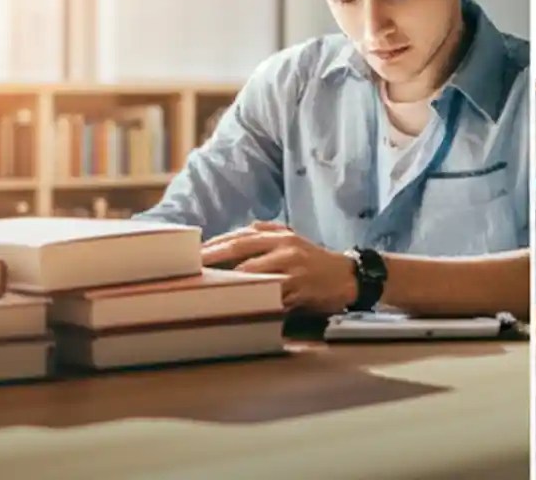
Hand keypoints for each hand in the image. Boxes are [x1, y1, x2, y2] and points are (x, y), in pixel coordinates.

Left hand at [200, 221, 356, 312]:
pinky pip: (270, 295)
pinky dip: (252, 300)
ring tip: (204, 289)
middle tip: (188, 270)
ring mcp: (292, 268)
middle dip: (212, 260)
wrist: (347, 276)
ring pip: (252, 274)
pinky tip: (235, 305)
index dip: (213, 246)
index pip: (238, 238)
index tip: (189, 255)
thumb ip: (266, 233)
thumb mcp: (291, 239)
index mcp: (279, 235)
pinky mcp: (299, 289)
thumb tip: (237, 231)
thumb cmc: (313, 260)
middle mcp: (284, 247)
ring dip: (227, 282)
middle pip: (240, 251)